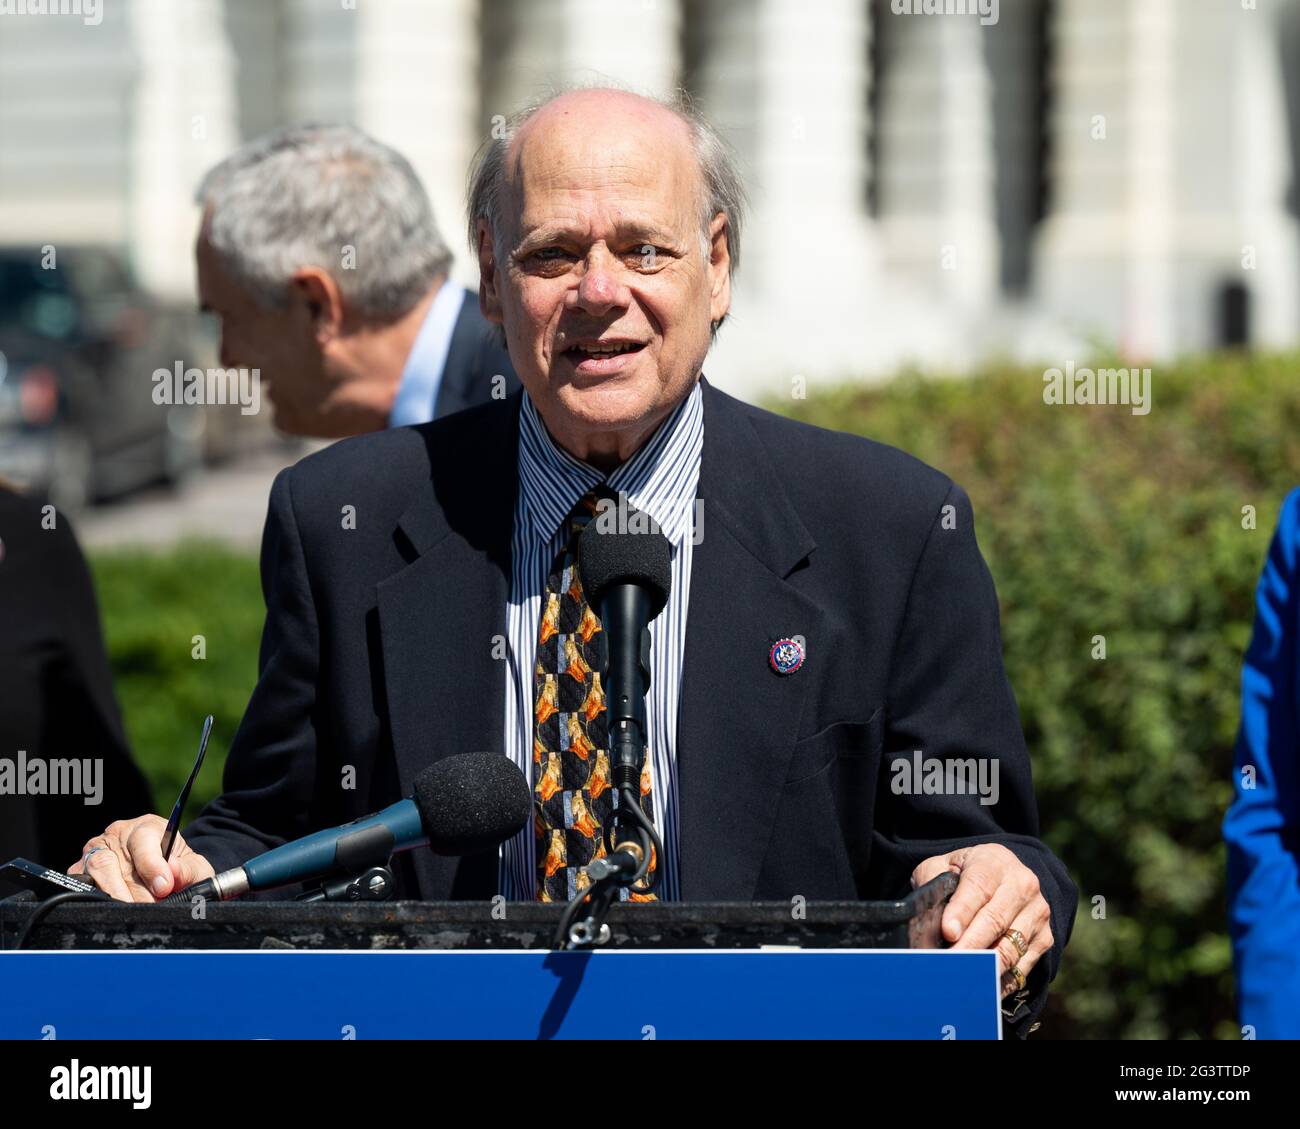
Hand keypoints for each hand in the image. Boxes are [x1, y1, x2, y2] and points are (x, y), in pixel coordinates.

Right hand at [68, 815, 214, 903]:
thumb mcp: (194, 867)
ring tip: (134, 914)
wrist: (165, 873)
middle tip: (150, 909)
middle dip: (134, 892)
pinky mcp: (80, 871)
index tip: (163, 887)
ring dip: (115, 897)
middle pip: (114, 862)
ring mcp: (95, 852)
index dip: (152, 865)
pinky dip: (97, 900)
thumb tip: (171, 873)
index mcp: (147, 827)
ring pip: (95, 873)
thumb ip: (187, 870)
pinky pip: (82, 886)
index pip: (142, 840)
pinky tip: (114, 912)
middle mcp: (117, 835)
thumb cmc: (180, 868)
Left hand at [912, 843, 1052, 998]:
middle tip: (948, 965)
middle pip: (995, 921)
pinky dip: (1000, 981)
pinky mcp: (1045, 937)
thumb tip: (921, 914)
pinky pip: (1022, 966)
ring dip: (984, 968)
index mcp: (994, 862)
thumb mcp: (945, 865)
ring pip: (1010, 947)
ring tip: (960, 979)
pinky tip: (980, 987)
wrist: (1006, 874)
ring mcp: (1037, 912)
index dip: (963, 912)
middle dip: (970, 946)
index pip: (978, 887)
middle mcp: (1022, 884)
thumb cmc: (966, 873)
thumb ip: (932, 881)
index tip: (948, 933)